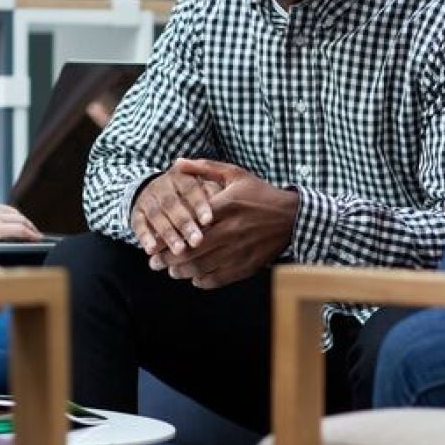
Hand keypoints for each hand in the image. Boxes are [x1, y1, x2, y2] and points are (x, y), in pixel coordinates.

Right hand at [130, 162, 222, 259]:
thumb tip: (225, 206)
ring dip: (167, 234)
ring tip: (179, 251)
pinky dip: (145, 237)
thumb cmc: (190, 194)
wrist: (156, 191)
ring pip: (156, 215)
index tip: (209, 221)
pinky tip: (152, 250)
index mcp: (181, 176)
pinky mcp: (136, 213)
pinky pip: (138, 225)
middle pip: (172, 204)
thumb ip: (212, 193)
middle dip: (184, 224)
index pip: (190, 189)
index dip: (199, 204)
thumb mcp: (202, 187)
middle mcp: (162, 185)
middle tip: (197, 241)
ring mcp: (147, 199)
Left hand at [156, 158, 297, 289]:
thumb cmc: (260, 194)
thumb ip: (204, 168)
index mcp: (226, 206)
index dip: (168, 235)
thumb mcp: (235, 174)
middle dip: (168, 259)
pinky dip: (203, 281)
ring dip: (182, 271)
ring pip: (202, 266)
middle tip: (154, 262)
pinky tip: (194, 278)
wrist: (292, 218)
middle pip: (192, 249)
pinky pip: (219, 278)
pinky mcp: (247, 265)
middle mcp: (231, 230)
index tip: (152, 241)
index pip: (189, 223)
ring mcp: (239, 250)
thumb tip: (176, 163)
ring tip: (171, 271)